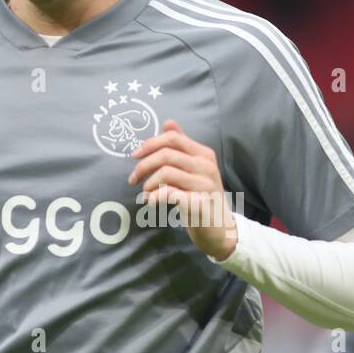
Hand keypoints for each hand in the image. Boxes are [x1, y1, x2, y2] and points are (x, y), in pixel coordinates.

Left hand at [128, 119, 238, 260]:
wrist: (220, 229)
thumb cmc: (202, 197)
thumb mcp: (194, 169)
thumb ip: (182, 146)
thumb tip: (168, 122)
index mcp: (204, 154)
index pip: (173, 138)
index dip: (150, 144)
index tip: (135, 155)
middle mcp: (206, 167)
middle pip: (166, 155)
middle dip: (143, 166)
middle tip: (133, 178)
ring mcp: (204, 185)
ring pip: (165, 174)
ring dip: (148, 184)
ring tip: (145, 193)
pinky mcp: (198, 204)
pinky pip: (169, 194)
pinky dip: (154, 197)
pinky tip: (151, 203)